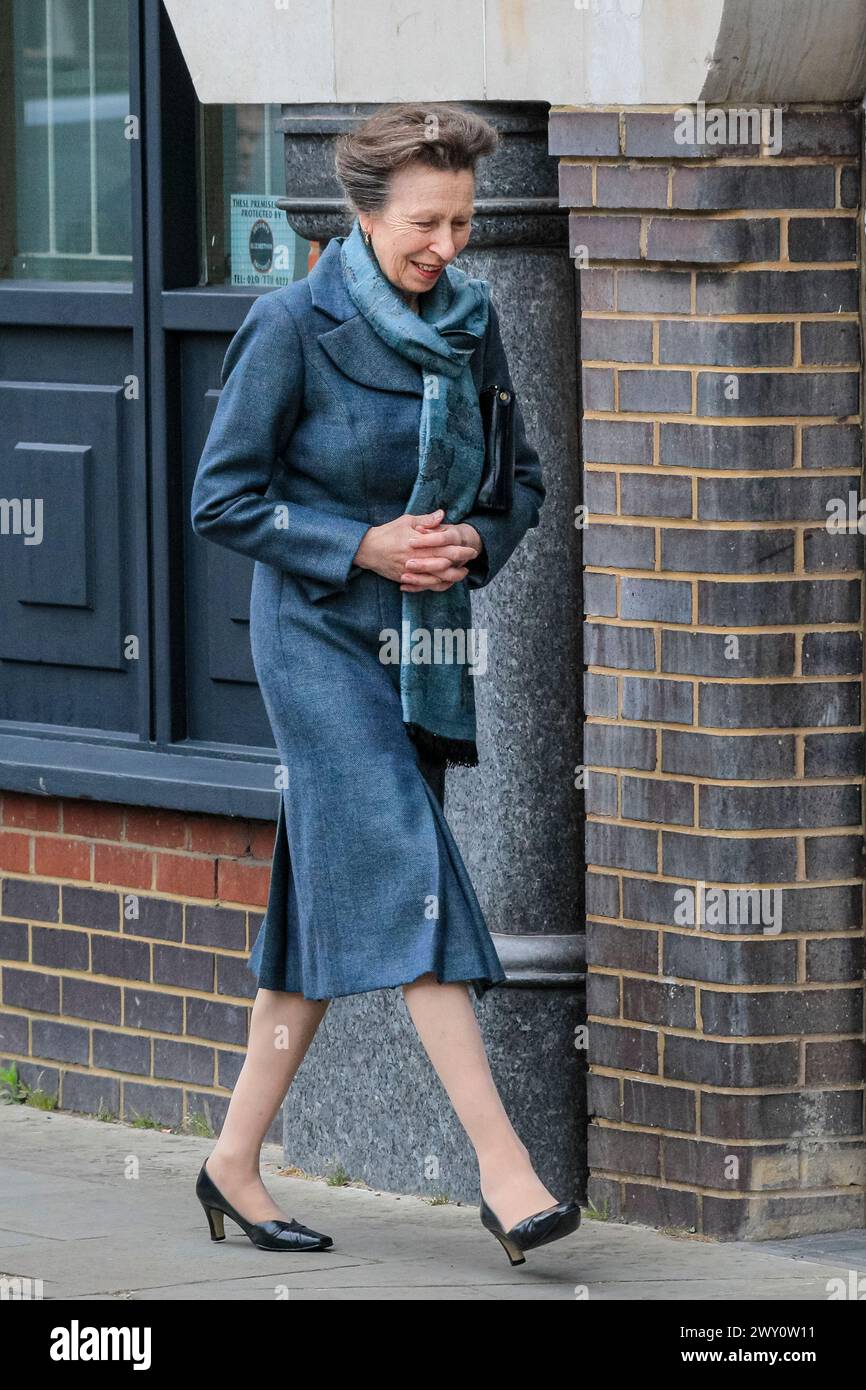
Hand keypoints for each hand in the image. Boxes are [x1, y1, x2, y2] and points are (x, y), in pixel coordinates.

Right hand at [352, 509, 481, 591]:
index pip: (445, 547)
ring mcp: (411, 571)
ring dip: (452, 577)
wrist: (367, 549)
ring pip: (437, 578)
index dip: (461, 549)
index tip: (471, 548)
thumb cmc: (388, 533)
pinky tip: (445, 582)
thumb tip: (442, 514)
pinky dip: (437, 585)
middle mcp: (417, 558)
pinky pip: (425, 586)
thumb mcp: (406, 521)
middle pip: (445, 564)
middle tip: (471, 560)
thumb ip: (426, 520)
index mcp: (419, 543)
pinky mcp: (406, 579)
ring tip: (462, 573)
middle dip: (461, 563)